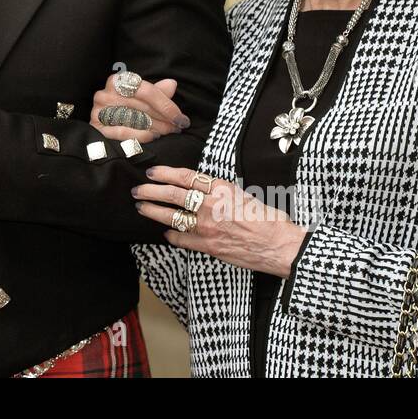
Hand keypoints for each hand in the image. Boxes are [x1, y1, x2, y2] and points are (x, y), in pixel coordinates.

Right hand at [90, 72, 189, 143]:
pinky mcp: (97, 128)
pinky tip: (153, 137)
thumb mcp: (142, 97)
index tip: (180, 117)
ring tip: (169, 132)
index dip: (166, 104)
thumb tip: (172, 84)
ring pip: (134, 119)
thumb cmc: (127, 108)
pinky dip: (141, 135)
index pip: (146, 91)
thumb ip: (157, 92)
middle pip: (142, 106)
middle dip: (164, 118)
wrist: (105, 124)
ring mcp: (98, 112)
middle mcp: (104, 94)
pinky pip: (123, 132)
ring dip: (156, 127)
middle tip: (178, 126)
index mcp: (117, 81)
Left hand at [133, 165, 306, 277]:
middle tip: (138, 189)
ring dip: (153, 212)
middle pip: (172, 195)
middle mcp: (210, 205)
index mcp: (220, 188)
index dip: (164, 173)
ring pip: (171, 216)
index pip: (185, 176)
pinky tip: (165, 232)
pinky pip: (182, 239)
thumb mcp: (243, 194)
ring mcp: (207, 227)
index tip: (152, 172)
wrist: (280, 245)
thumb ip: (219, 191)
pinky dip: (171, 235)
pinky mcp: (208, 246)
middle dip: (151, 191)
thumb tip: (201, 188)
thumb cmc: (269, 219)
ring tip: (142, 208)